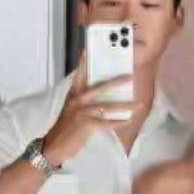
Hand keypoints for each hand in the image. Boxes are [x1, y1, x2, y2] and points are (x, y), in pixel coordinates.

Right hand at [43, 52, 139, 166]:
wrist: (54, 145)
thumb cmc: (65, 127)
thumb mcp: (71, 108)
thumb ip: (84, 98)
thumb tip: (102, 90)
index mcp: (73, 93)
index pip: (81, 72)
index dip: (87, 60)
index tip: (94, 48)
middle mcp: (77, 100)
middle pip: (99, 87)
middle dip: (116, 81)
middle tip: (130, 77)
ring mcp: (82, 112)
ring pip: (107, 106)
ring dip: (125, 106)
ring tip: (139, 105)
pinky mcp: (86, 125)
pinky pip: (106, 123)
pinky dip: (118, 122)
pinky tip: (128, 121)